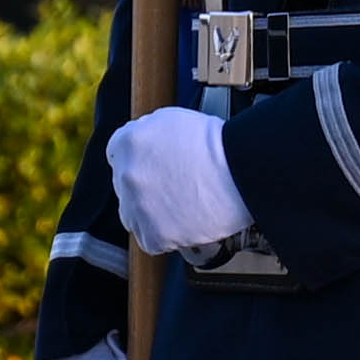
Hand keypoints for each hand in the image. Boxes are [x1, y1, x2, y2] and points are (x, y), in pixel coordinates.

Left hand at [105, 102, 252, 261]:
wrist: (241, 171)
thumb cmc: (217, 144)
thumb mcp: (172, 120)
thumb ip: (147, 132)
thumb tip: (142, 143)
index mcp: (127, 142)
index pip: (118, 155)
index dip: (138, 161)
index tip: (151, 167)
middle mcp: (126, 174)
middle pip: (126, 186)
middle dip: (146, 186)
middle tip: (174, 187)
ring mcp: (137, 206)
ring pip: (133, 215)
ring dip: (151, 213)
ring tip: (181, 206)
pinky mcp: (153, 234)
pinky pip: (151, 240)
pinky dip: (166, 236)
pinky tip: (184, 222)